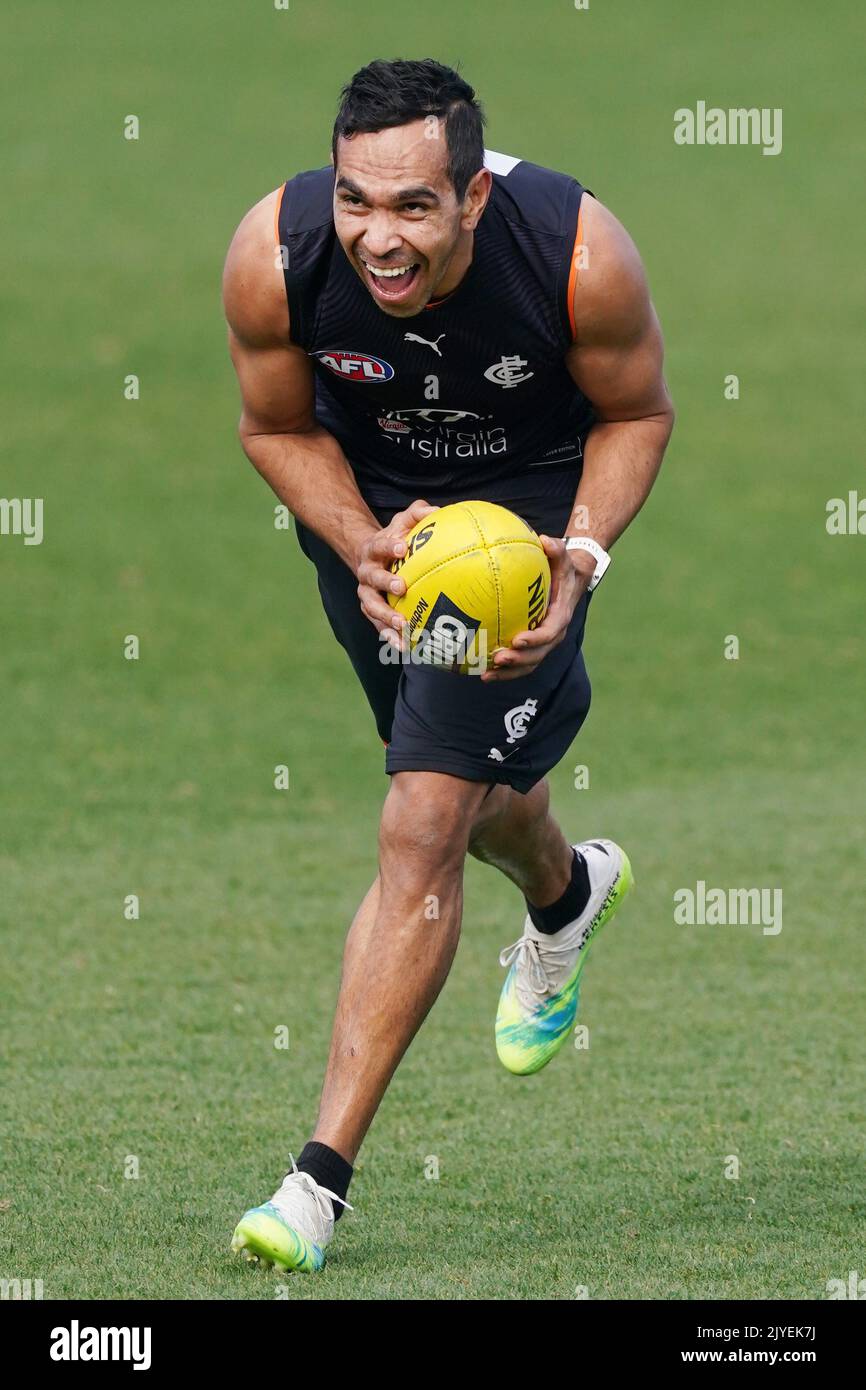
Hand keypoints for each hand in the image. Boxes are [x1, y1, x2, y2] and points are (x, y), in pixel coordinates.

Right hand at [355, 499, 438, 648]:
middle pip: (372, 578)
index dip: (389, 546)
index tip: (402, 548)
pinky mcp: (370, 611)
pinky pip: (378, 626)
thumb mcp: (402, 521)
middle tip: (401, 588)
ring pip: (371, 607)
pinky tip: (405, 647)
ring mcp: (366, 594)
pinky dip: (390, 637)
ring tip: (403, 627)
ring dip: (386, 618)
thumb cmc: (394, 538)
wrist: (367, 556)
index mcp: (374, 549)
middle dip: (385, 583)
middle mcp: (366, 572)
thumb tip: (439, 510)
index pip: (380, 545)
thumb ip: (418, 513)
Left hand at [481, 536, 593, 681]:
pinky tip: (479, 668)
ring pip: (527, 663)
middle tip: (497, 660)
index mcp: (560, 616)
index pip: (549, 633)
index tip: (517, 640)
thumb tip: (544, 539)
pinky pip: (518, 659)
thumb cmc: (563, 567)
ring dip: (507, 672)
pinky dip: (501, 668)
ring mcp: (543, 642)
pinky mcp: (532, 644)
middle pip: (537, 655)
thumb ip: (556, 548)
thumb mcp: (562, 556)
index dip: (535, 640)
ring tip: (485, 674)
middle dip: (518, 661)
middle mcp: (553, 634)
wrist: (571, 580)